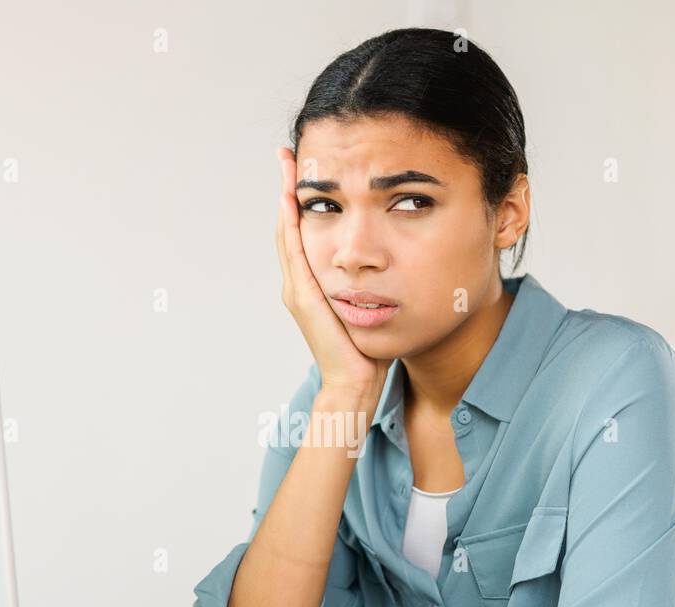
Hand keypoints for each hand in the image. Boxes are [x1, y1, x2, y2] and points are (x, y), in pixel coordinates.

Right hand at [275, 146, 388, 404]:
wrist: (356, 385)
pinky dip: (291, 223)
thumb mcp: (370, 307)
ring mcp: (298, 290)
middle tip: (288, 153)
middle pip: (289, 225)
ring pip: (287, 233)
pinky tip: (293, 199)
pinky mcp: (304, 297)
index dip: (301, 200)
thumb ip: (371, 285)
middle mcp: (299, 284)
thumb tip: (388, 264)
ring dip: (286, 197)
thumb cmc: (367, 352)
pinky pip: (295, 251)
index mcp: (313, 285)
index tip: (304, 167)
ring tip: (287, 165)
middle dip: (288, 188)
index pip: (302, 232)